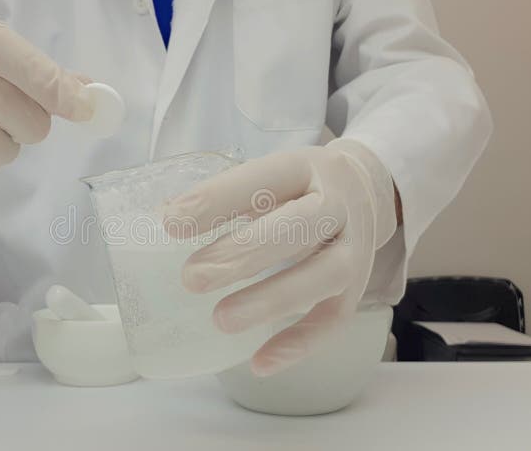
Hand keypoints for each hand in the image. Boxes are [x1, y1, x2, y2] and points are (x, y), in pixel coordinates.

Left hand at [163, 140, 397, 375]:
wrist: (364, 192)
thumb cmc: (299, 187)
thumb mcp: (270, 175)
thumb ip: (227, 196)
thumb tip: (166, 218)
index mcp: (306, 167)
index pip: (265, 178)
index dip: (219, 199)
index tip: (172, 223)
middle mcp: (338, 205)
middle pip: (298, 228)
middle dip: (243, 253)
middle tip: (192, 277)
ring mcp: (354, 248)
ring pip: (323, 276)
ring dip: (271, 300)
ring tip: (221, 320)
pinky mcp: (358, 288)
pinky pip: (334, 320)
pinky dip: (297, 345)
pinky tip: (258, 363)